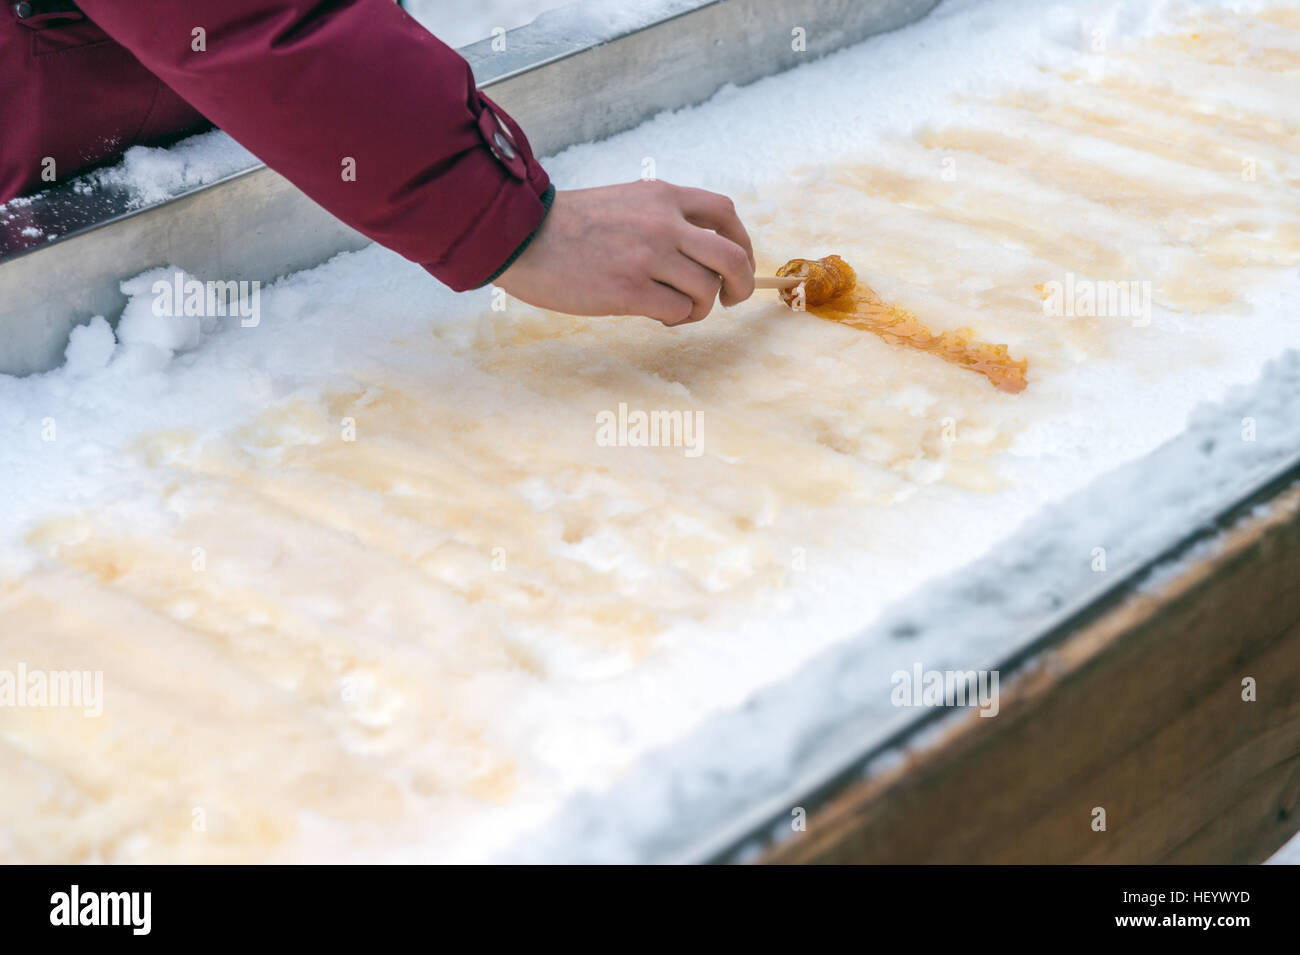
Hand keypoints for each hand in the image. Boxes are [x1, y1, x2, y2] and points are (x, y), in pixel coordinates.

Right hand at [496, 180, 755, 325]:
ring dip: (700, 307)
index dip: (742, 243)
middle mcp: (662, 223)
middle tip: (731, 299)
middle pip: (731, 257)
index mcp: (662, 196)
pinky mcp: (629, 291)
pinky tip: (656, 315)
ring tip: (678, 309)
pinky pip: (678, 311)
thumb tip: (699, 252)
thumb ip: (662, 217)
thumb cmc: (568, 225)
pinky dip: (676, 318)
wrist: (522, 236)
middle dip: (742, 283)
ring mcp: (647, 257)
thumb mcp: (625, 201)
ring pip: (706, 290)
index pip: (725, 213)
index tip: (738, 263)